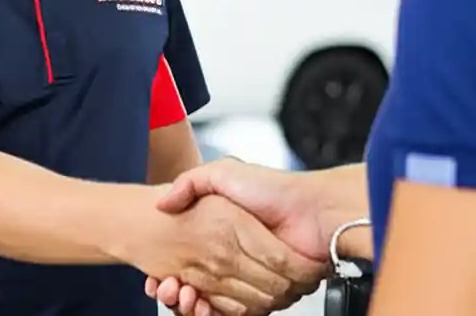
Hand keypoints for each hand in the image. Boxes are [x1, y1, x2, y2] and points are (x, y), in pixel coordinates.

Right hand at [146, 159, 339, 312]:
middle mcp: (239, 257)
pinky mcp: (270, 293)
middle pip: (201, 285)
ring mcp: (254, 277)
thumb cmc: (273, 188)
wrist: (315, 207)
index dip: (175, 271)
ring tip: (179, 295)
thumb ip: (191, 182)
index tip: (160, 278)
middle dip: (180, 294)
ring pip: (217, 301)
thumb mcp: (222, 172)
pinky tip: (199, 304)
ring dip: (194, 304)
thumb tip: (163, 202)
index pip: (193, 260)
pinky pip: (239, 310)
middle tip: (166, 289)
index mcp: (228, 234)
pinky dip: (218, 311)